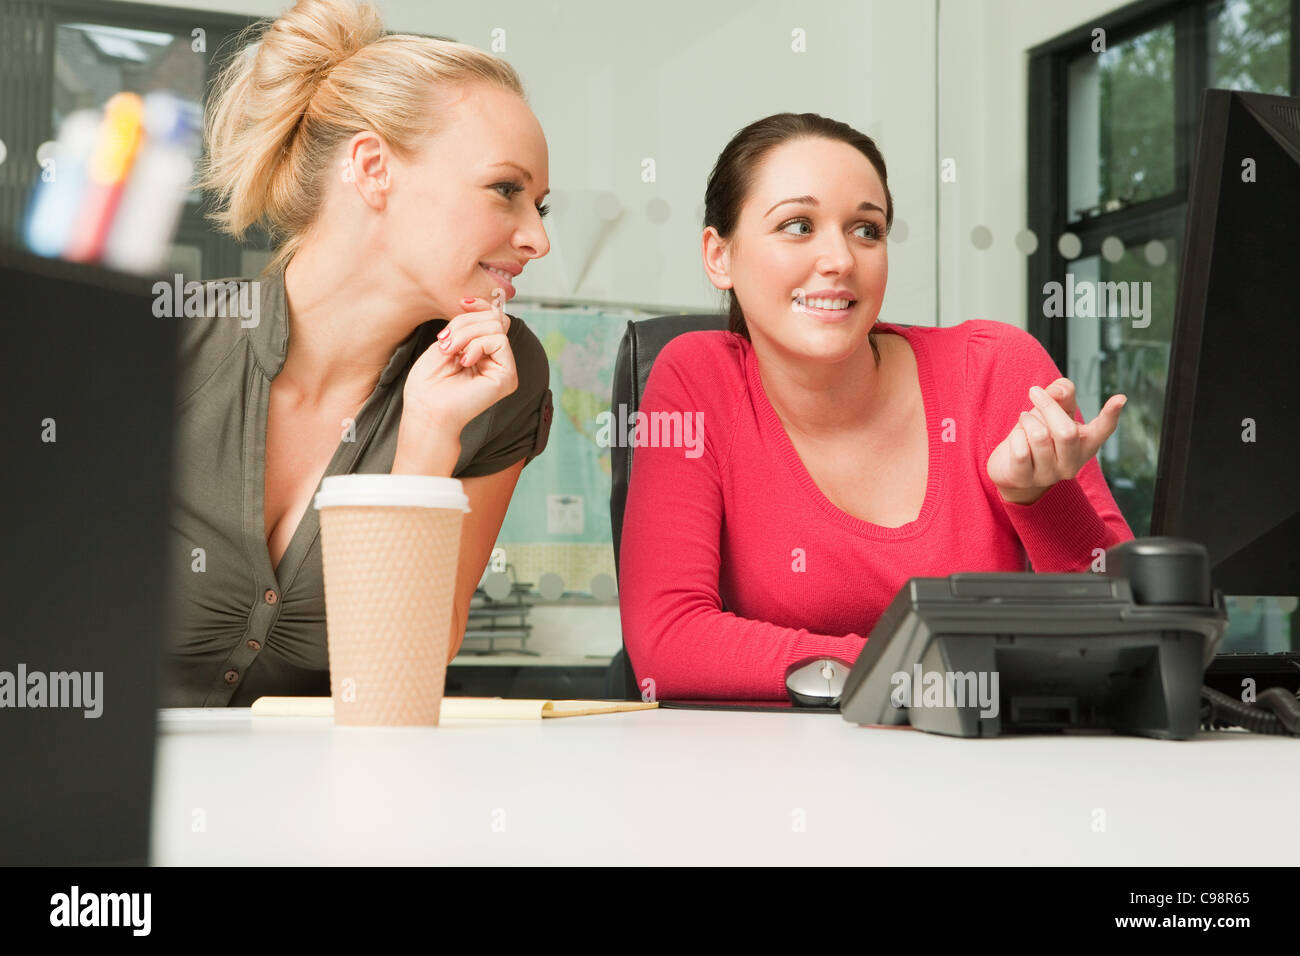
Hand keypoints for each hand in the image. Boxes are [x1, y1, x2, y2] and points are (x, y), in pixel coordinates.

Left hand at [402, 297, 517, 434]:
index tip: (461, 303)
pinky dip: (477, 345)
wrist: (426, 409)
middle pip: (495, 318)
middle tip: (445, 342)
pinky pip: (499, 341)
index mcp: (483, 352)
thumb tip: (488, 308)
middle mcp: (497, 360)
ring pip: (496, 326)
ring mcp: (504, 368)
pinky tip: (465, 361)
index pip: (493, 317)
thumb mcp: (447, 342)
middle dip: (465, 323)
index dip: (481, 305)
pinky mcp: (508, 377)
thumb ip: (468, 325)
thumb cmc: (429, 383)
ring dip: (466, 334)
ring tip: (450, 352)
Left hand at [986, 377, 1125, 504]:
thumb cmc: (1041, 433)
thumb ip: (1061, 393)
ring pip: (1039, 437)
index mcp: (1086, 444)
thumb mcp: (1055, 411)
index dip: (1111, 415)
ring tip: (1025, 418)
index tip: (1120, 399)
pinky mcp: (1025, 479)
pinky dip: (1015, 435)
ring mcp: (1049, 475)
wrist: (1013, 468)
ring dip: (1028, 419)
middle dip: (1048, 406)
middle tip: (1035, 392)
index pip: (1103, 430)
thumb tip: (1055, 391)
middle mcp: (1072, 463)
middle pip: (1066, 432)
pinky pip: (1020, 450)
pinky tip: (1017, 437)